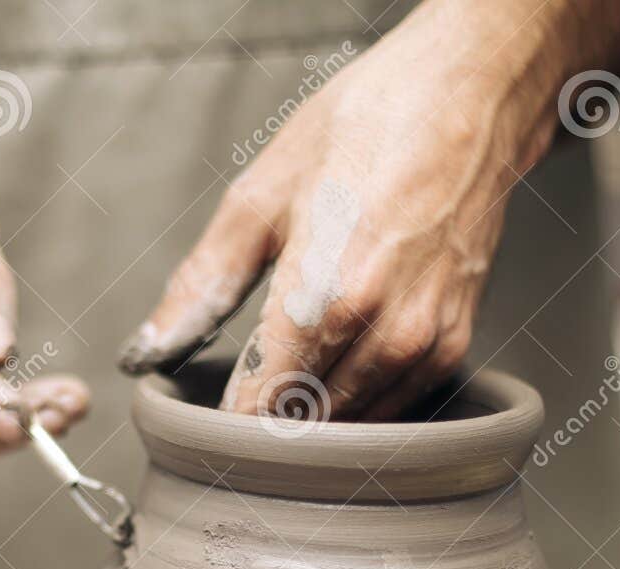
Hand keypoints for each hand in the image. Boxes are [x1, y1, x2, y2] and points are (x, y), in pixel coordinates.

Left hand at [119, 0, 619, 420]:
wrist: (470, 95)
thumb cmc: (366, 128)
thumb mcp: (261, 196)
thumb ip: (202, 285)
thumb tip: (149, 349)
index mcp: (322, 294)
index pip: (261, 404)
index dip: (229, 421)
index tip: (208, 420)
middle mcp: (380, 329)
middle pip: (304, 420)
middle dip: (266, 420)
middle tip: (240, 397)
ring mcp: (423, 342)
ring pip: (352, 422)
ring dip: (313, 416)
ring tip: (287, 382)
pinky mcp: (453, 344)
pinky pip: (394, 406)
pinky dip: (360, 401)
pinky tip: (338, 371)